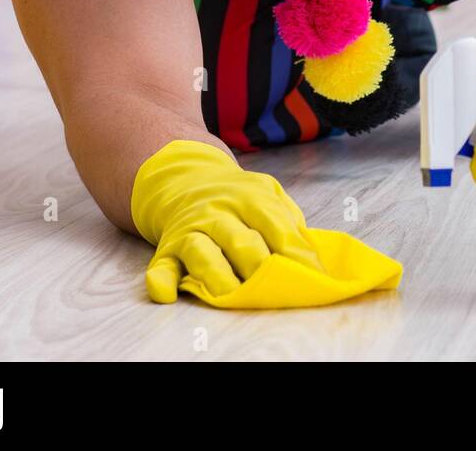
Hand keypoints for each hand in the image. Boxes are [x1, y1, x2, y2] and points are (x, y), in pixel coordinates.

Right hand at [130, 140, 401, 307]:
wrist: (184, 179)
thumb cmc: (237, 196)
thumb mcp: (266, 192)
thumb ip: (288, 217)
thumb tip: (310, 251)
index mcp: (250, 197)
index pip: (277, 227)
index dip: (296, 254)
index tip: (313, 276)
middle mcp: (219, 212)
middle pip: (243, 242)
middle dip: (262, 268)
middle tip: (279, 290)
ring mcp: (191, 230)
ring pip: (204, 254)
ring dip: (220, 277)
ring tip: (234, 296)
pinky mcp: (167, 248)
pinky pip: (161, 266)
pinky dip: (162, 281)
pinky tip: (168, 294)